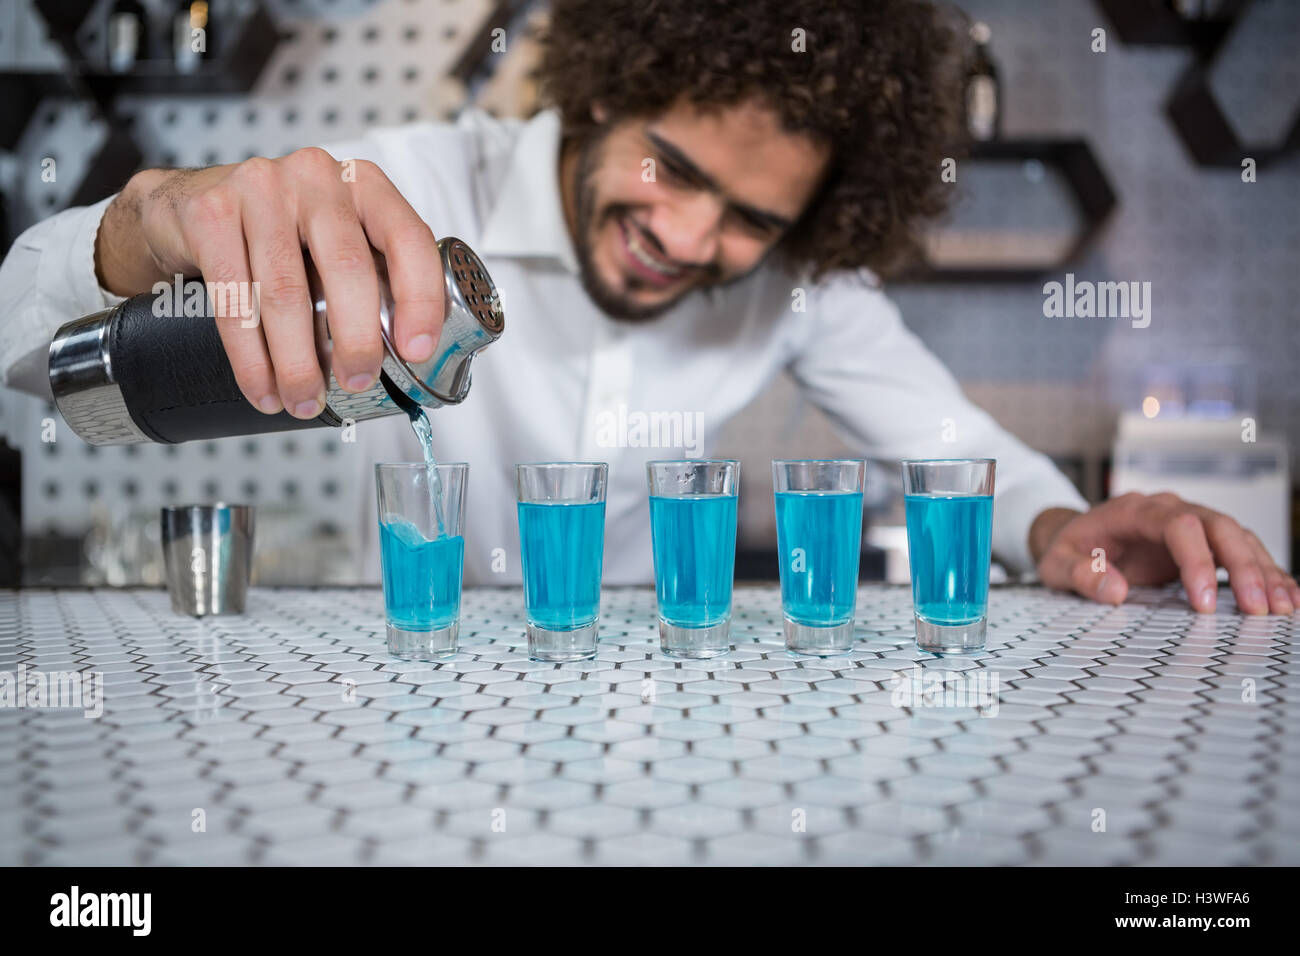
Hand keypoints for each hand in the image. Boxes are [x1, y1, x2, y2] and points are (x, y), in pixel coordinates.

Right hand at [96, 149, 443, 417]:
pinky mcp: (210, 213)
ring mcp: (259, 188)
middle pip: (347, 267)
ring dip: (298, 362)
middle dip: (356, 339)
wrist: (186, 209)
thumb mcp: (335, 240)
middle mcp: (315, 176)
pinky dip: (250, 358)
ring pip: (286, 292)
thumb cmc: (279, 232)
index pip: (408, 238)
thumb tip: (405, 357)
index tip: (416, 350)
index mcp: (363, 184)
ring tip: (305, 400)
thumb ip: (372, 277)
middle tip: (357, 381)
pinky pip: (234, 301)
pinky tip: (263, 388)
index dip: (419, 298)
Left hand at [1031, 492, 1297, 614]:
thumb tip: (1114, 590)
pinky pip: (1241, 551)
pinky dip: (1265, 572)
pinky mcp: (1203, 543)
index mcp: (1135, 510)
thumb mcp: (1056, 563)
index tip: (1203, 602)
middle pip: (1219, 527)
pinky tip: (1287, 596)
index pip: (1178, 525)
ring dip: (1263, 571)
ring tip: (1282, 607)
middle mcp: (1170, 510)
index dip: (1197, 561)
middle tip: (1258, 608)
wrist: (1074, 537)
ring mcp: (1190, 524)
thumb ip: (1079, 574)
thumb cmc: (1068, 549)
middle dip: (1243, 567)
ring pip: (1238, 538)